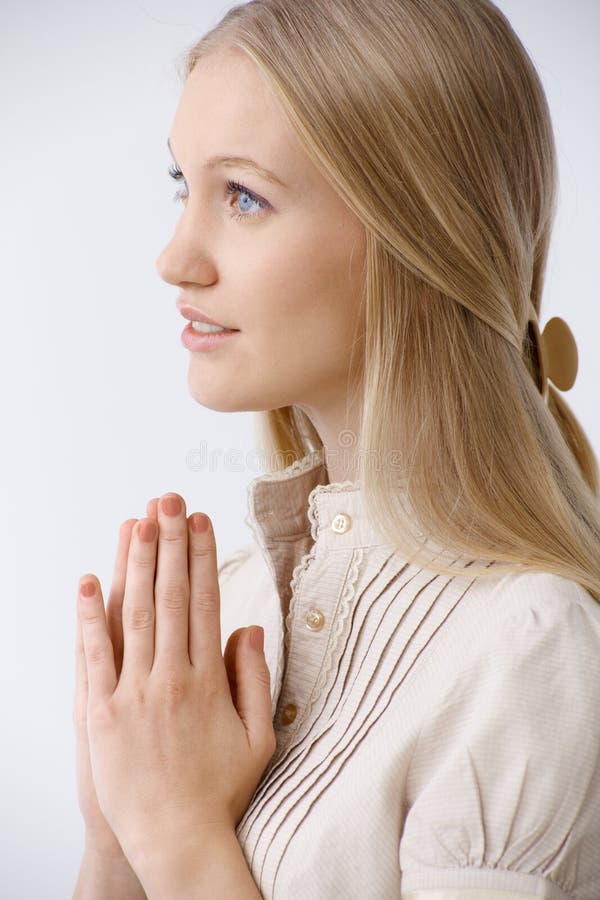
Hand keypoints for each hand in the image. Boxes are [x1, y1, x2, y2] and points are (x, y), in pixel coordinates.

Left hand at [76, 493, 275, 870]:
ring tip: (138, 522)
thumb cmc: (219, 790)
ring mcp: (132, 693)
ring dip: (136, 564)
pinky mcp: (100, 712)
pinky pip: (93, 655)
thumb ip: (253, 679)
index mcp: (208, 679)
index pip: (205, 602)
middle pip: (170, 597)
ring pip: (134, 614)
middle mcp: (170, 677)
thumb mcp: (257, 738)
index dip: (202, 557)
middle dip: (169, 543)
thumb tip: (249, 629)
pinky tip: (89, 580)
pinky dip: (89, 616)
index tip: (199, 522)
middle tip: (167, 501)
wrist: (176, 838)